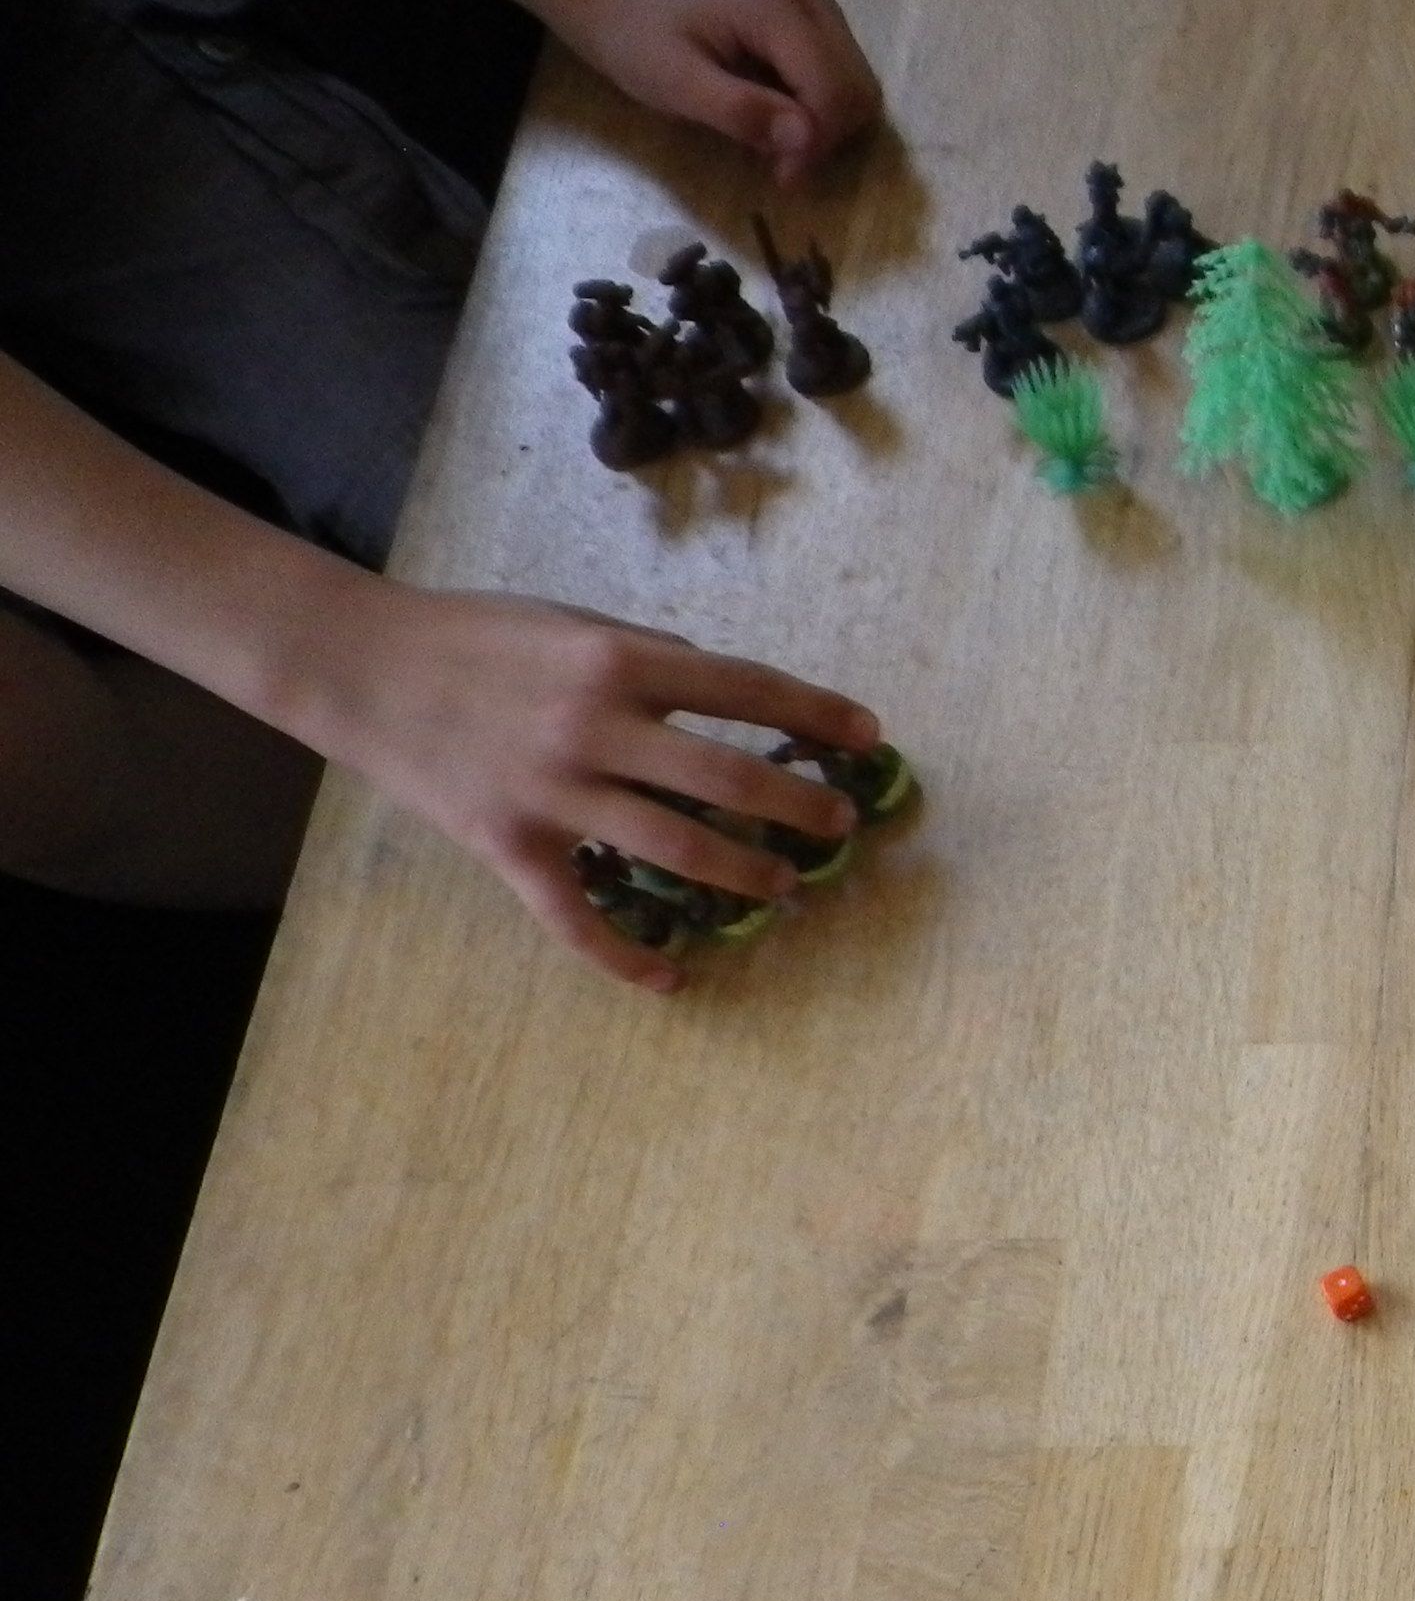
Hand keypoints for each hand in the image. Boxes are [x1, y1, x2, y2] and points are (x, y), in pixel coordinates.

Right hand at [280, 581, 878, 990]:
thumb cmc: (473, 634)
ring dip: (743, 875)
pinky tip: (670, 980)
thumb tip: (719, 684)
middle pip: (729, 780)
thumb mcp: (571, 620)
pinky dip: (625, 958)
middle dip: (800, 807)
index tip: (868, 735)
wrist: (359, 664)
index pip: (746, 689)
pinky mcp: (511, 845)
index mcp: (619, 660)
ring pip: (675, 850)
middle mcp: (596, 726)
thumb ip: (649, 654)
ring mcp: (554, 792)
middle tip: (838, 826)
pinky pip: (576, 918)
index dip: (817, 714)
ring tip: (784, 888)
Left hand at [559, 0, 878, 185]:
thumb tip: (806, 140)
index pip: (833, 88)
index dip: (816, 142)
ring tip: (778, 140)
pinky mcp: (816, 17)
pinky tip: (782, 115)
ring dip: (828, 127)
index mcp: (775, 5)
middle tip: (779, 163)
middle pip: (858, 89)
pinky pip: (844, 78)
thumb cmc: (640, 44)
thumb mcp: (677, 86)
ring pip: (859, 87)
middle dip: (827, 136)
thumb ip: (742, 111)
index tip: (781, 177)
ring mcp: (816, 3)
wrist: (621, 5)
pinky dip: (823, 110)